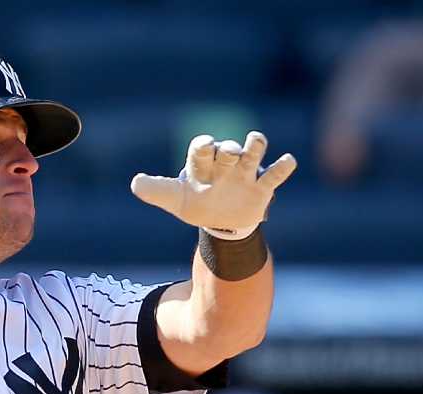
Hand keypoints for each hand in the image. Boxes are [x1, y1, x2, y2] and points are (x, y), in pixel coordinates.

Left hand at [131, 132, 296, 239]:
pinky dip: (282, 167)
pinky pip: (275, 174)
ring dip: (255, 146)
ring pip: (254, 151)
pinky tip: (287, 161)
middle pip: (229, 149)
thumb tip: (135, 183)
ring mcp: (245, 174)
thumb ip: (157, 190)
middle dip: (230, 150)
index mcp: (202, 165)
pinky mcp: (261, 187)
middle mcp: (224, 164)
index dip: (204, 146)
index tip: (205, 147)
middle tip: (230, 156)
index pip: (202, 149)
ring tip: (255, 145)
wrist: (221, 221)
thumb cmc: (197, 203)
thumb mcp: (175, 199)